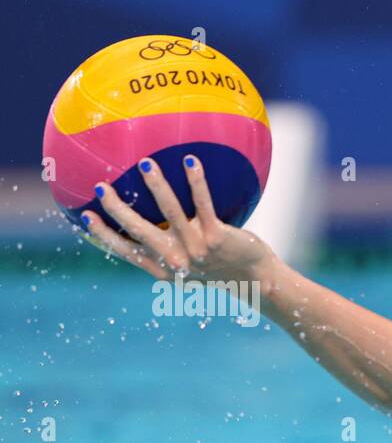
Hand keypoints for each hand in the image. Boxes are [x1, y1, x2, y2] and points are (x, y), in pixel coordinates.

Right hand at [80, 155, 277, 284]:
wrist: (255, 281)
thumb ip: (168, 248)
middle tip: (101, 186)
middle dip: (118, 209)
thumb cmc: (219, 269)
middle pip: (139, 231)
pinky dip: (196, 181)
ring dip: (157, 185)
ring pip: (171, 211)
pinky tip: (190, 160)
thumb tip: (148, 221)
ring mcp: (197, 248)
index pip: (127, 252)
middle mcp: (177, 259)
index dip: (104, 236)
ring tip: (146, 163)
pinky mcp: (217, 237)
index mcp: (164, 268)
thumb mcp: (189, 266)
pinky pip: (204, 203)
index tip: (84, 217)